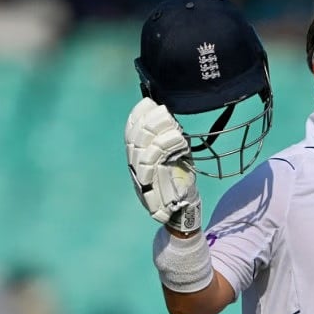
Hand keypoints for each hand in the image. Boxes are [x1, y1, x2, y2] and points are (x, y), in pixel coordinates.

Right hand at [125, 98, 200, 232]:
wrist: (181, 211)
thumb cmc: (180, 181)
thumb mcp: (174, 157)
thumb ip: (169, 140)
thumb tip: (169, 117)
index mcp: (138, 158)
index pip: (131, 133)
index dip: (137, 116)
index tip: (147, 101)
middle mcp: (135, 166)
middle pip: (134, 138)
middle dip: (146, 119)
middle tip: (158, 107)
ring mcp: (142, 176)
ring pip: (143, 148)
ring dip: (156, 130)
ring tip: (169, 119)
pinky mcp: (153, 185)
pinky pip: (156, 162)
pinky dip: (167, 146)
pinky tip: (178, 137)